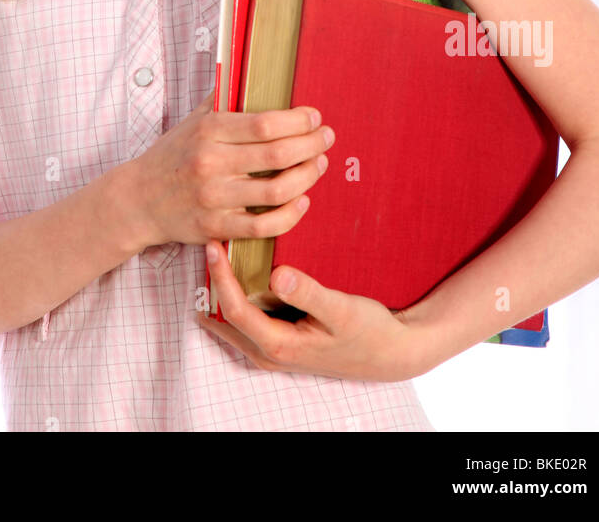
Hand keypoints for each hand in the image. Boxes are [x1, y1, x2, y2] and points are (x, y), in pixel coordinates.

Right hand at [129, 90, 334, 248]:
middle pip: (276, 155)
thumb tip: (253, 70)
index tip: (314, 116)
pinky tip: (302, 200)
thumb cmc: (172, 155)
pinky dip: (290, 215)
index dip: (297, 120)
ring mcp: (214, 198)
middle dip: (311, 145)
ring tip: (319, 164)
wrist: (138, 199)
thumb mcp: (192, 119)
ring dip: (307, 177)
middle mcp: (211, 163)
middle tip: (326, 138)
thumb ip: (223, 98)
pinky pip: (263, 226)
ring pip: (276, 191)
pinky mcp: (216, 227)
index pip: (264, 124)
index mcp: (208, 130)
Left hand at [199, 239, 435, 382]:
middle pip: (225, 317)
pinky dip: (238, 300)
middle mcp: (270, 353)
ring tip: (216, 257)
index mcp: (279, 345)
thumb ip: (308, 293)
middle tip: (207, 243)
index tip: (213, 244)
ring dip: (222, 292)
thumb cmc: (368, 331)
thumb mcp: (342, 309)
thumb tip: (277, 275)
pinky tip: (241, 277)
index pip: (234, 308)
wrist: (391, 354)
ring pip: (233, 323)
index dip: (220, 276)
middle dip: (213, 283)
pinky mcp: (284, 344)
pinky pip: (248, 322)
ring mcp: (275, 352)